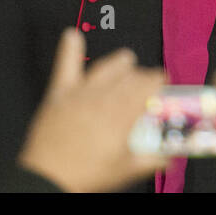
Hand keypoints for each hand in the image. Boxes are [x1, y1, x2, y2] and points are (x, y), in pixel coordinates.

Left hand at [17, 28, 167, 192]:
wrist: (47, 179)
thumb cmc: (85, 176)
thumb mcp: (125, 170)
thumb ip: (151, 159)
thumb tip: (168, 157)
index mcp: (122, 114)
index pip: (147, 86)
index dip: (159, 81)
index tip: (164, 82)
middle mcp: (103, 98)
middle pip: (130, 76)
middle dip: (142, 76)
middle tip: (147, 82)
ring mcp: (80, 94)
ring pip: (106, 67)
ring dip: (118, 62)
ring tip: (126, 59)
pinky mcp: (59, 95)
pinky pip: (65, 66)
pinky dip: (69, 49)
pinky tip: (72, 36)